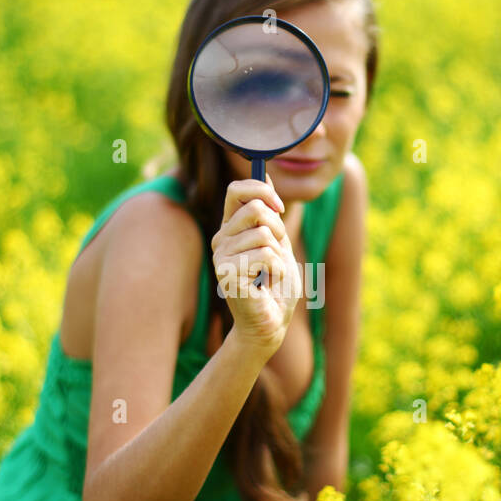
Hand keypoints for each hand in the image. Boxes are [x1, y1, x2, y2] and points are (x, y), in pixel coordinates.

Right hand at [210, 176, 302, 355]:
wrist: (270, 324)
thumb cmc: (275, 288)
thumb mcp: (278, 244)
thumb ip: (271, 215)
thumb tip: (266, 176)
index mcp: (231, 230)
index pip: (237, 191)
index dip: (261, 190)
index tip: (279, 207)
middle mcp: (221, 240)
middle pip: (256, 208)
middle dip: (278, 229)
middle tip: (277, 255)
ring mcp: (221, 257)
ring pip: (264, 234)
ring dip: (279, 256)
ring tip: (270, 275)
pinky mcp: (227, 273)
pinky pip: (266, 255)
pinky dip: (278, 271)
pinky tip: (268, 285)